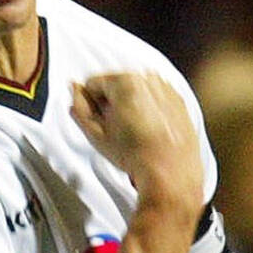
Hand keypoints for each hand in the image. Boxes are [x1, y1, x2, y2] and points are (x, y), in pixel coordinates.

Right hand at [69, 72, 202, 218]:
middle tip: (116, 131)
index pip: (93, 83)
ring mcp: (166, 88)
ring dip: (130, 106)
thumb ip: (79, 108)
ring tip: (134, 133)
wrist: (171, 172)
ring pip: (136, 90)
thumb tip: (74, 91)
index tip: (99, 122)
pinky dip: (149, 110)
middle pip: (115, 84)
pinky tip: (149, 131)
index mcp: (125, 82)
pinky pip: (155, 98)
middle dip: (111, 103)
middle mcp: (148, 79)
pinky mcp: (178, 100)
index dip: (91, 105)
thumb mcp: (96, 134)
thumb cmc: (136, 155)